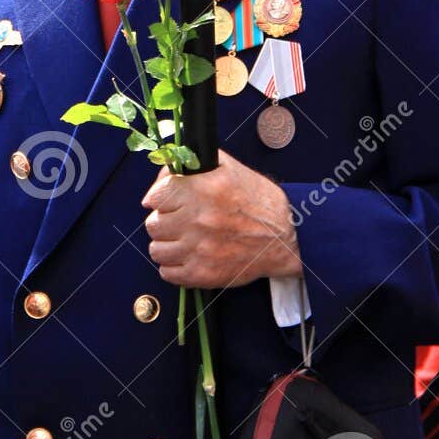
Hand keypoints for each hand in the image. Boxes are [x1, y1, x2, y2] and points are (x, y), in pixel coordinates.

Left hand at [142, 149, 300, 288]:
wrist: (286, 238)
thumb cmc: (259, 203)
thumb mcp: (230, 168)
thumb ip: (194, 164)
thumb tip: (166, 170)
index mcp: (204, 191)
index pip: (156, 195)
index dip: (160, 196)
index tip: (166, 200)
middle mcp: (199, 221)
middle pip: (153, 223)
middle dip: (164, 219)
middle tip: (179, 219)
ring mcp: (199, 250)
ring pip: (156, 250)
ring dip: (167, 244)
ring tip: (183, 239)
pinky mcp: (202, 274)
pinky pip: (168, 273)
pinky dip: (174, 265)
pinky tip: (189, 255)